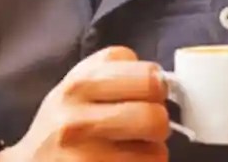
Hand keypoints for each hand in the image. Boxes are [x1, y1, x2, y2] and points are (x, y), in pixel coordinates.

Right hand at [0, 46, 170, 161]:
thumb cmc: (64, 122)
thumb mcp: (78, 85)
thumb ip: (117, 73)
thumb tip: (163, 81)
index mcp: (79, 84)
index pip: (147, 74)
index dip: (155, 85)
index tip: (147, 94)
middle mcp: (77, 118)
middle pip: (155, 115)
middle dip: (160, 123)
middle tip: (147, 127)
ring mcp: (82, 155)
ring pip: (155, 152)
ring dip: (153, 152)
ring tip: (134, 149)